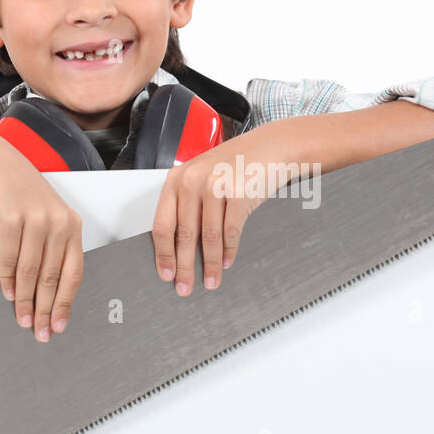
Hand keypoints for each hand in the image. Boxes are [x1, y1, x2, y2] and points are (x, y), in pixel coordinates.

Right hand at [0, 135, 83, 340]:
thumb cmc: (18, 191)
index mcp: (71, 224)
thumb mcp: (45, 215)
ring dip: (26, 300)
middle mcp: (58, 222)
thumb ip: (50, 247)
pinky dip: (8, 281)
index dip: (65, 302)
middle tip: (40, 331)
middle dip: (46, 309)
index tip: (59, 324)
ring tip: (22, 319)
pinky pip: (10, 259)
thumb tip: (47, 290)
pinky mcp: (10, 220)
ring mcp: (34, 220)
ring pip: (32, 272)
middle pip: (53, 277)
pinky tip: (9, 294)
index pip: (73, 272)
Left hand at [151, 135, 281, 294]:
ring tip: (211, 280)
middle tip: (185, 286)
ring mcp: (215, 186)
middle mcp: (192, 181)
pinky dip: (228, 251)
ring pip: (207, 237)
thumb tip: (178, 245)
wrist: (270, 147)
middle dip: (184, 266)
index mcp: (177, 178)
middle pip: (183, 235)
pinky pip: (230, 232)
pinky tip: (226, 262)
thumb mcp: (202, 176)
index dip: (163, 254)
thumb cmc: (236, 163)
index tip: (166, 273)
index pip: (162, 224)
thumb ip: (186, 202)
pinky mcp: (238, 194)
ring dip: (208, 264)